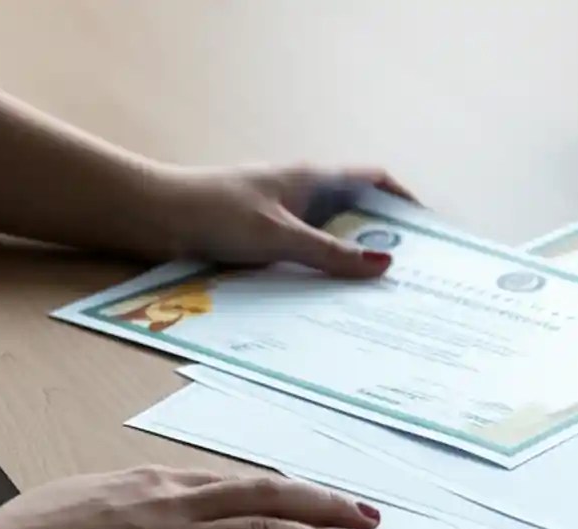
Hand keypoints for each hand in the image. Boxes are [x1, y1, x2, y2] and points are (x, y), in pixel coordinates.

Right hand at [0, 466, 382, 528]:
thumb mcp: (92, 495)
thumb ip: (140, 496)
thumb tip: (169, 496)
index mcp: (159, 482)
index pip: (243, 482)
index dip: (292, 490)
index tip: (324, 496)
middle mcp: (177, 506)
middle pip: (272, 498)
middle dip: (327, 504)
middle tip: (369, 514)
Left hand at [157, 164, 417, 277]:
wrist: (150, 216)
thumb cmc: (212, 213)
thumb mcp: (279, 236)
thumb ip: (331, 253)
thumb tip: (384, 265)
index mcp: (311, 179)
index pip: (373, 179)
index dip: (403, 199)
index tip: (427, 231)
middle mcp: (300, 193)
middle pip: (356, 212)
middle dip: (384, 239)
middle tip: (409, 274)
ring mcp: (280, 215)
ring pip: (330, 237)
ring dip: (351, 260)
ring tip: (375, 295)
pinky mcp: (260, 237)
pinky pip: (304, 254)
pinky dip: (321, 271)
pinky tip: (326, 300)